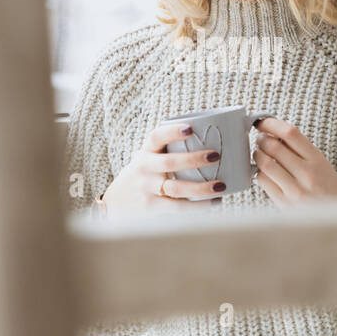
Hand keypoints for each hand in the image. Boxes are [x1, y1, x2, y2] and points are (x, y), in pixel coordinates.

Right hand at [99, 122, 225, 217]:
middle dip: (194, 159)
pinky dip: (199, 206)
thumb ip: (167, 151)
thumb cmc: (141, 176)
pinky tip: (215, 202)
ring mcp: (146, 188)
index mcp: (145, 152)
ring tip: (220, 185)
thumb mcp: (147, 159)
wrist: (115, 202)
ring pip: (176, 188)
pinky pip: (178, 207)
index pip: (156, 137)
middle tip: (215, 155)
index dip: (172, 132)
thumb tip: (210, 140)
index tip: (190, 128)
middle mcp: (144, 168)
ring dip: (201, 187)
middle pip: (169, 162)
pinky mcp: (151, 206)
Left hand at [251, 117, 336, 205]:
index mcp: (318, 159)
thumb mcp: (322, 166)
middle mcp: (307, 173)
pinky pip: (264, 182)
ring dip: (258, 156)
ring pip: (265, 164)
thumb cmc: (331, 192)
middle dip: (262, 140)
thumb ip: (301, 152)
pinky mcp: (285, 204)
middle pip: (274, 146)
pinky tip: (264, 173)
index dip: (272, 124)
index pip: (290, 133)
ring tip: (259, 155)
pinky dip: (260, 174)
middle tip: (260, 140)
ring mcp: (296, 190)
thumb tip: (274, 135)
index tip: (262, 122)